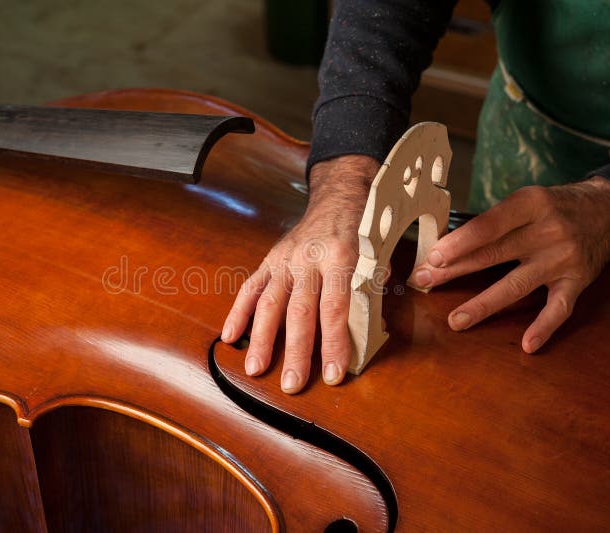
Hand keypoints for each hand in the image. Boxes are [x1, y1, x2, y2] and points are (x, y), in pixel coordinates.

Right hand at [221, 155, 380, 392]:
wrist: (339, 197)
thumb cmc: (363, 232)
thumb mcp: (379, 257)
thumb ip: (372, 292)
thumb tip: (368, 334)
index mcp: (341, 257)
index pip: (335, 307)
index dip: (333, 343)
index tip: (332, 374)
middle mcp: (308, 259)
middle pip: (299, 311)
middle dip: (294, 351)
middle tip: (291, 384)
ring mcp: (285, 259)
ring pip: (270, 302)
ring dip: (261, 338)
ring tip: (255, 369)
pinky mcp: (270, 260)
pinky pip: (250, 288)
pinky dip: (238, 313)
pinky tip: (230, 337)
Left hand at [409, 177, 609, 352]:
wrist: (609, 211)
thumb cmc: (553, 207)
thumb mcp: (526, 200)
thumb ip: (492, 222)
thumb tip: (445, 248)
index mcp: (531, 204)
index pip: (489, 225)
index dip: (460, 242)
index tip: (434, 257)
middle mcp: (548, 231)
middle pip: (494, 255)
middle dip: (455, 270)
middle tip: (424, 281)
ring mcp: (563, 259)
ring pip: (517, 285)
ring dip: (484, 305)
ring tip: (456, 321)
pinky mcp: (577, 282)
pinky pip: (560, 309)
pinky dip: (544, 327)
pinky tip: (527, 345)